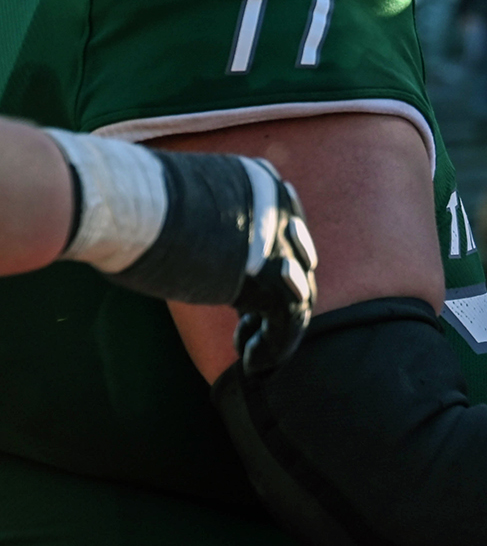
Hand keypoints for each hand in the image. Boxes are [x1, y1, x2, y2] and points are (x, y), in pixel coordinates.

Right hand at [68, 137, 317, 370]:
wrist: (128, 208)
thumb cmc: (131, 205)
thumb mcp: (182, 204)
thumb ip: (204, 223)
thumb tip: (189, 244)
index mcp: (260, 183)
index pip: (282, 231)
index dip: (271, 267)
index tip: (248, 293)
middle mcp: (280, 209)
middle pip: (298, 263)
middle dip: (278, 298)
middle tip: (249, 325)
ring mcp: (282, 245)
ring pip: (298, 295)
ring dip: (275, 326)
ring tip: (248, 346)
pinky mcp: (272, 282)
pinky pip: (288, 322)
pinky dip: (274, 347)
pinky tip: (251, 362)